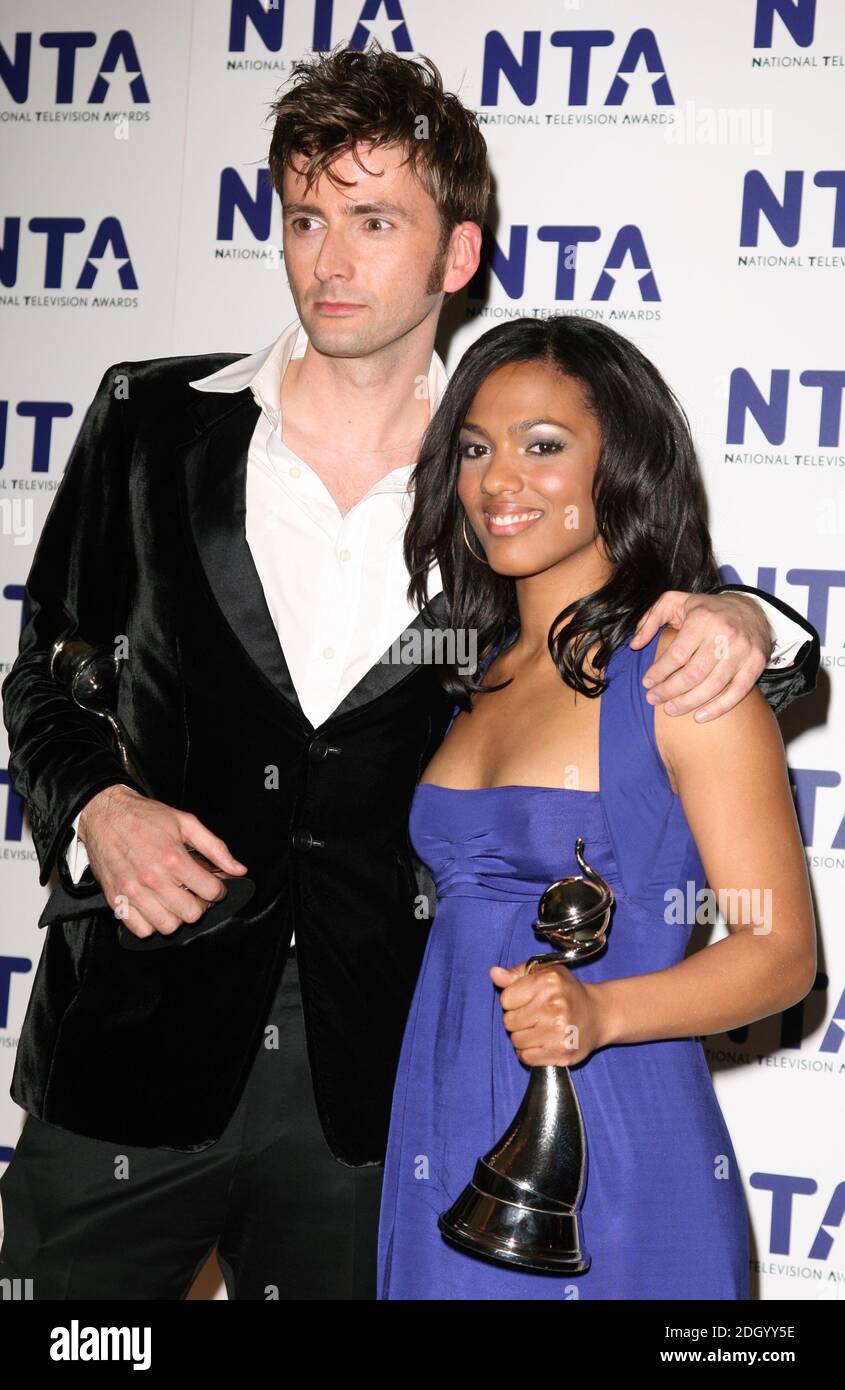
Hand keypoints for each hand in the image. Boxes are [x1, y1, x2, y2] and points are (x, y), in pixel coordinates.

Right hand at [78, 784, 247, 940]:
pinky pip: (141, 930)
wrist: (103, 814)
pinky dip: (151, 924)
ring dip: (176, 916)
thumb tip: (239, 869)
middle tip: (195, 893)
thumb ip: (216, 848)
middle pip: (192, 913)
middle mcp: (153, 878)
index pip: (211, 892)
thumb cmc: (144, 816)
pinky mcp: (116, 900)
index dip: (219, 890)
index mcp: (173, 857)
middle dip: (200, 904)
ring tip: (174, 900)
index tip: (214, 886)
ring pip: (168, 926)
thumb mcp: (186, 822)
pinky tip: (154, 907)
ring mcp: (132, 892)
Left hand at [489, 959, 607, 1066]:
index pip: (506, 1000)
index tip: (526, 1001)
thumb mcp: (545, 972)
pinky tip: (541, 1043)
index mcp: (548, 983)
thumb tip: (494, 973)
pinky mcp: (561, 1052)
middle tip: (534, 1016)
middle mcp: (554, 1007)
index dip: (513, 1001)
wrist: (598, 1015)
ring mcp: (559, 1032)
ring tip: (538, 1029)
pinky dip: (529, 1053)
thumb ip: (516, 974)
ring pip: (516, 1041)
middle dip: (517, 1020)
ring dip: (522, 1037)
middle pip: (509, 1022)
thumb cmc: (567, 991)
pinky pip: (526, 1058)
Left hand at [629, 590, 774, 721]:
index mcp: (702, 619)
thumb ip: (650, 619)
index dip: (659, 672)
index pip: (677, 654)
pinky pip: (737, 692)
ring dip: (688, 702)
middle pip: (693, 674)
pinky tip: (699, 716)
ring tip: (670, 709)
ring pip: (712, 686)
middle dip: (669, 691)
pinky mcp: (756, 664)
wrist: (751, 609)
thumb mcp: (675, 602)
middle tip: (653, 699)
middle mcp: (724, 634)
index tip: (647, 683)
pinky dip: (718, 708)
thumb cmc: (706, 610)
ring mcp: (743, 650)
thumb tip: (634, 645)